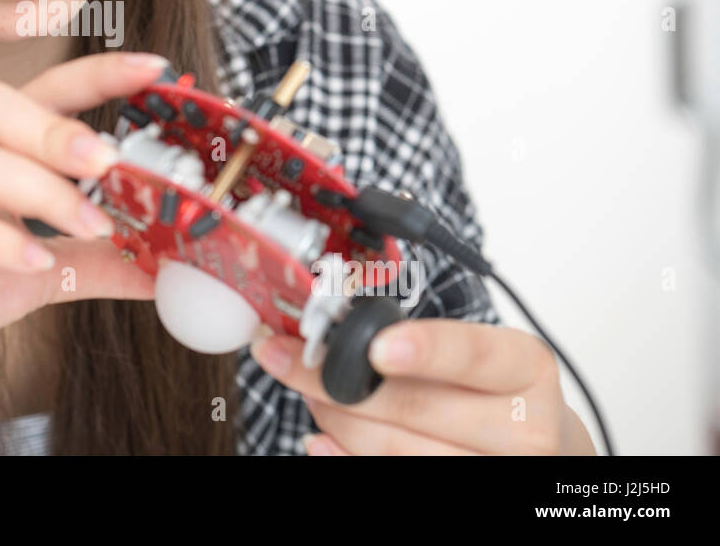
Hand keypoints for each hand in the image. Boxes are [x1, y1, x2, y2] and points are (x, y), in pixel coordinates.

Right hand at [0, 50, 167, 423]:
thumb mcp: (41, 271)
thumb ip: (99, 260)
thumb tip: (168, 265)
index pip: (40, 90)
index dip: (96, 73)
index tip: (155, 68)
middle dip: (57, 127)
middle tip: (110, 160)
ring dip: (42, 190)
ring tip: (91, 224)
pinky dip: (0, 244)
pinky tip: (38, 263)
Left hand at [250, 318, 596, 454]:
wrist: (539, 444)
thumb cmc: (493, 391)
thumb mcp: (479, 354)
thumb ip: (421, 342)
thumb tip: (333, 326)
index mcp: (526, 368)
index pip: (473, 354)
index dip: (425, 349)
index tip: (376, 345)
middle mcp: (524, 427)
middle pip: (417, 407)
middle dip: (337, 380)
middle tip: (290, 358)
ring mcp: (501, 471)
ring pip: (396, 449)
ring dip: (336, 418)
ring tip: (309, 393)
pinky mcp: (474, 503)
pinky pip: (395, 480)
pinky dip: (346, 458)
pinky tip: (321, 440)